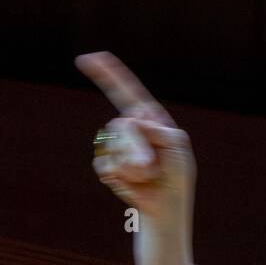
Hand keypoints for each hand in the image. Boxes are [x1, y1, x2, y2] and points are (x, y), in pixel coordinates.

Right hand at [75, 51, 195, 226]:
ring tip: (148, 175)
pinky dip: (123, 177)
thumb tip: (129, 123)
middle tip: (153, 166)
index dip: (108, 73)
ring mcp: (117, 148)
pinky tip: (135, 183)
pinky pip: (107, 165)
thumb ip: (157, 128)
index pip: (126, 90)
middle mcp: (131, 130)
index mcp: (149, 119)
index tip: (89, 58)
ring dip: (134, 166)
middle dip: (137, 148)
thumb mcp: (176, 144)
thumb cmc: (176, 175)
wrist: (167, 206)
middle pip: (121, 126)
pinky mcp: (109, 167)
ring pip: (114, 147)